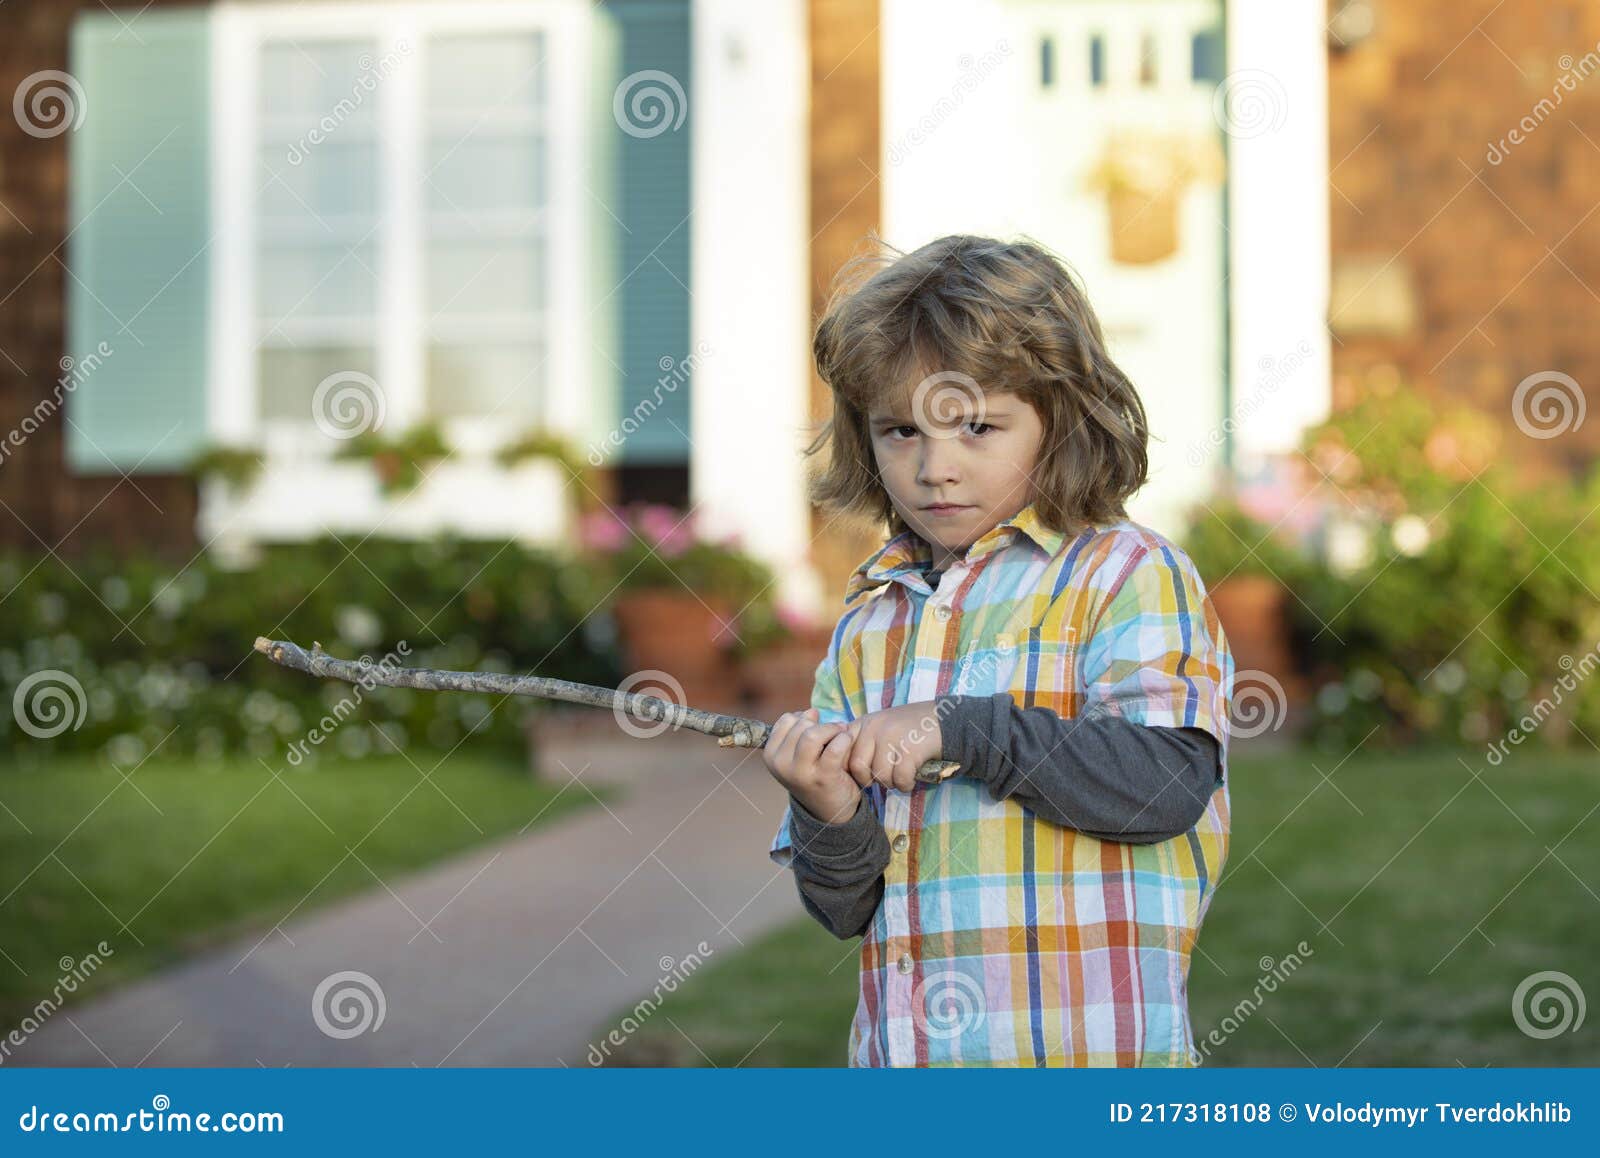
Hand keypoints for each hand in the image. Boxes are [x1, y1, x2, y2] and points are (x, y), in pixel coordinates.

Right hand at [761, 708, 859, 824]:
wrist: (828, 809)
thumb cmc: (814, 773)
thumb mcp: (797, 753)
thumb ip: (800, 730)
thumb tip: (811, 712)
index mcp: (771, 755)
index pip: (787, 720)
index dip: (805, 719)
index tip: (817, 729)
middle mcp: (781, 765)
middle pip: (802, 725)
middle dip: (821, 724)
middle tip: (835, 731)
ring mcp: (801, 773)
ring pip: (813, 734)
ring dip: (833, 728)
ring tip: (843, 732)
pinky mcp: (823, 778)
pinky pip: (835, 747)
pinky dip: (844, 739)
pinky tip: (848, 740)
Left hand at [844, 702, 944, 793]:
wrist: (944, 720)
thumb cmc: (911, 727)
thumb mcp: (883, 725)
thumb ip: (865, 740)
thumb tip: (848, 768)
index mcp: (865, 723)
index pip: (843, 750)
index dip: (850, 768)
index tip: (864, 774)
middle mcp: (874, 728)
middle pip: (858, 766)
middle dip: (870, 780)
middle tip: (883, 779)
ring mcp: (891, 738)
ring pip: (880, 775)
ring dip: (891, 783)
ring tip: (900, 778)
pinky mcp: (909, 750)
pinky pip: (900, 779)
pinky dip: (905, 785)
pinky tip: (911, 780)